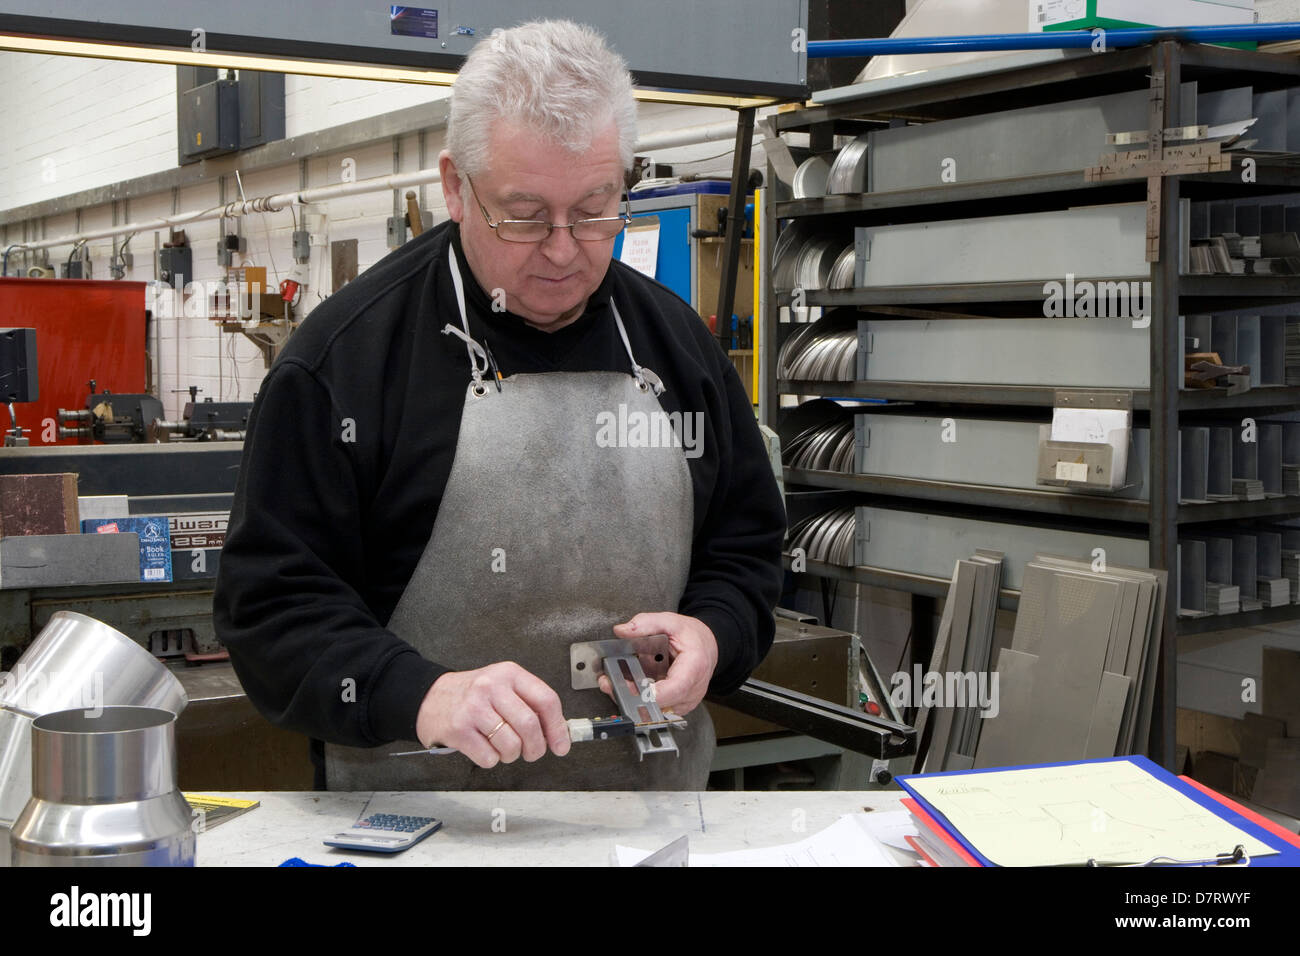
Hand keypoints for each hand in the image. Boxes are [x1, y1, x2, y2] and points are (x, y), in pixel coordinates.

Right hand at [415, 662, 570, 767]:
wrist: (429, 697)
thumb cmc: (472, 695)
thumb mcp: (503, 686)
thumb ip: (530, 704)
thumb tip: (559, 733)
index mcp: (509, 674)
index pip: (546, 700)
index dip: (557, 727)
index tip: (561, 745)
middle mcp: (491, 687)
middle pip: (530, 725)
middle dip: (536, 748)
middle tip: (532, 753)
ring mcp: (474, 708)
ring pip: (511, 745)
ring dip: (512, 755)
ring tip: (502, 747)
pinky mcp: (458, 729)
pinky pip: (489, 757)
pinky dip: (491, 760)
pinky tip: (483, 747)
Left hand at [597, 612, 717, 715]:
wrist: (707, 646)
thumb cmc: (692, 636)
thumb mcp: (670, 621)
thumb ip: (646, 623)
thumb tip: (622, 631)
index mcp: (694, 666)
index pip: (677, 688)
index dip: (654, 693)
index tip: (634, 689)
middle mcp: (693, 689)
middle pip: (662, 703)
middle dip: (633, 695)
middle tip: (610, 683)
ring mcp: (686, 701)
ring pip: (657, 709)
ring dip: (634, 699)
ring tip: (616, 683)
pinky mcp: (678, 706)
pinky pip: (658, 708)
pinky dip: (642, 700)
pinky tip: (630, 687)